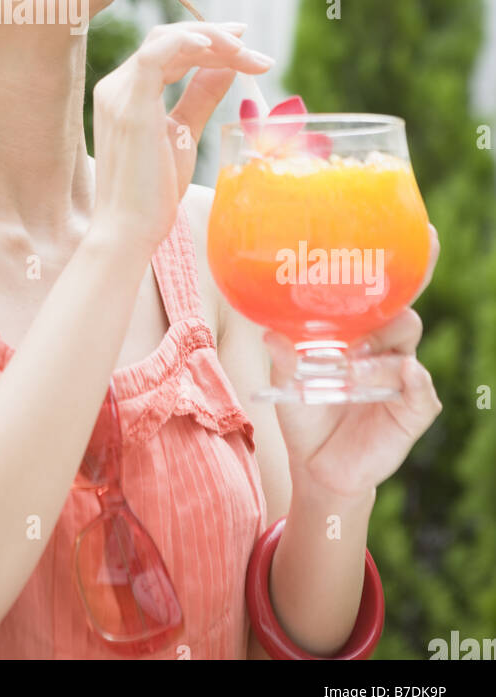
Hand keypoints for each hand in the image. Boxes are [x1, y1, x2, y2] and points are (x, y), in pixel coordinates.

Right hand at [91, 21, 273, 254]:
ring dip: (210, 39)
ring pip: (165, 40)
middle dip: (217, 39)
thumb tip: (226, 68)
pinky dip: (185, 42)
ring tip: (246, 50)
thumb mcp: (183, 134)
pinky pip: (155, 55)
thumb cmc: (152, 193)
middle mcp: (116, 86)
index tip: (247, 49)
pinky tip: (214, 44)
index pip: (170, 51)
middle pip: (170, 40)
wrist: (129, 230)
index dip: (210, 44)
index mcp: (127, 92)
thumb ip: (200, 97)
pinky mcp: (129, 104)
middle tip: (257, 53)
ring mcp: (119, 92)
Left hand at [263, 223, 441, 500]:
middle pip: (403, 310)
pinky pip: (423, 390)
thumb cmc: (305, 409)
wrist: (316, 465)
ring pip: (406, 346)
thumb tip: (271, 336)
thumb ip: (284, 358)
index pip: (385, 290)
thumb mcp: (287, 381)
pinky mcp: (412, 410)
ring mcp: (401, 377)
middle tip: (374, 307)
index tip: (424, 232)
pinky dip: (414, 381)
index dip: (407, 262)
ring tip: (353, 364)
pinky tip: (404, 377)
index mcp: (357, 329)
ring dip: (381, 349)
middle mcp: (384, 347)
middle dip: (396, 299)